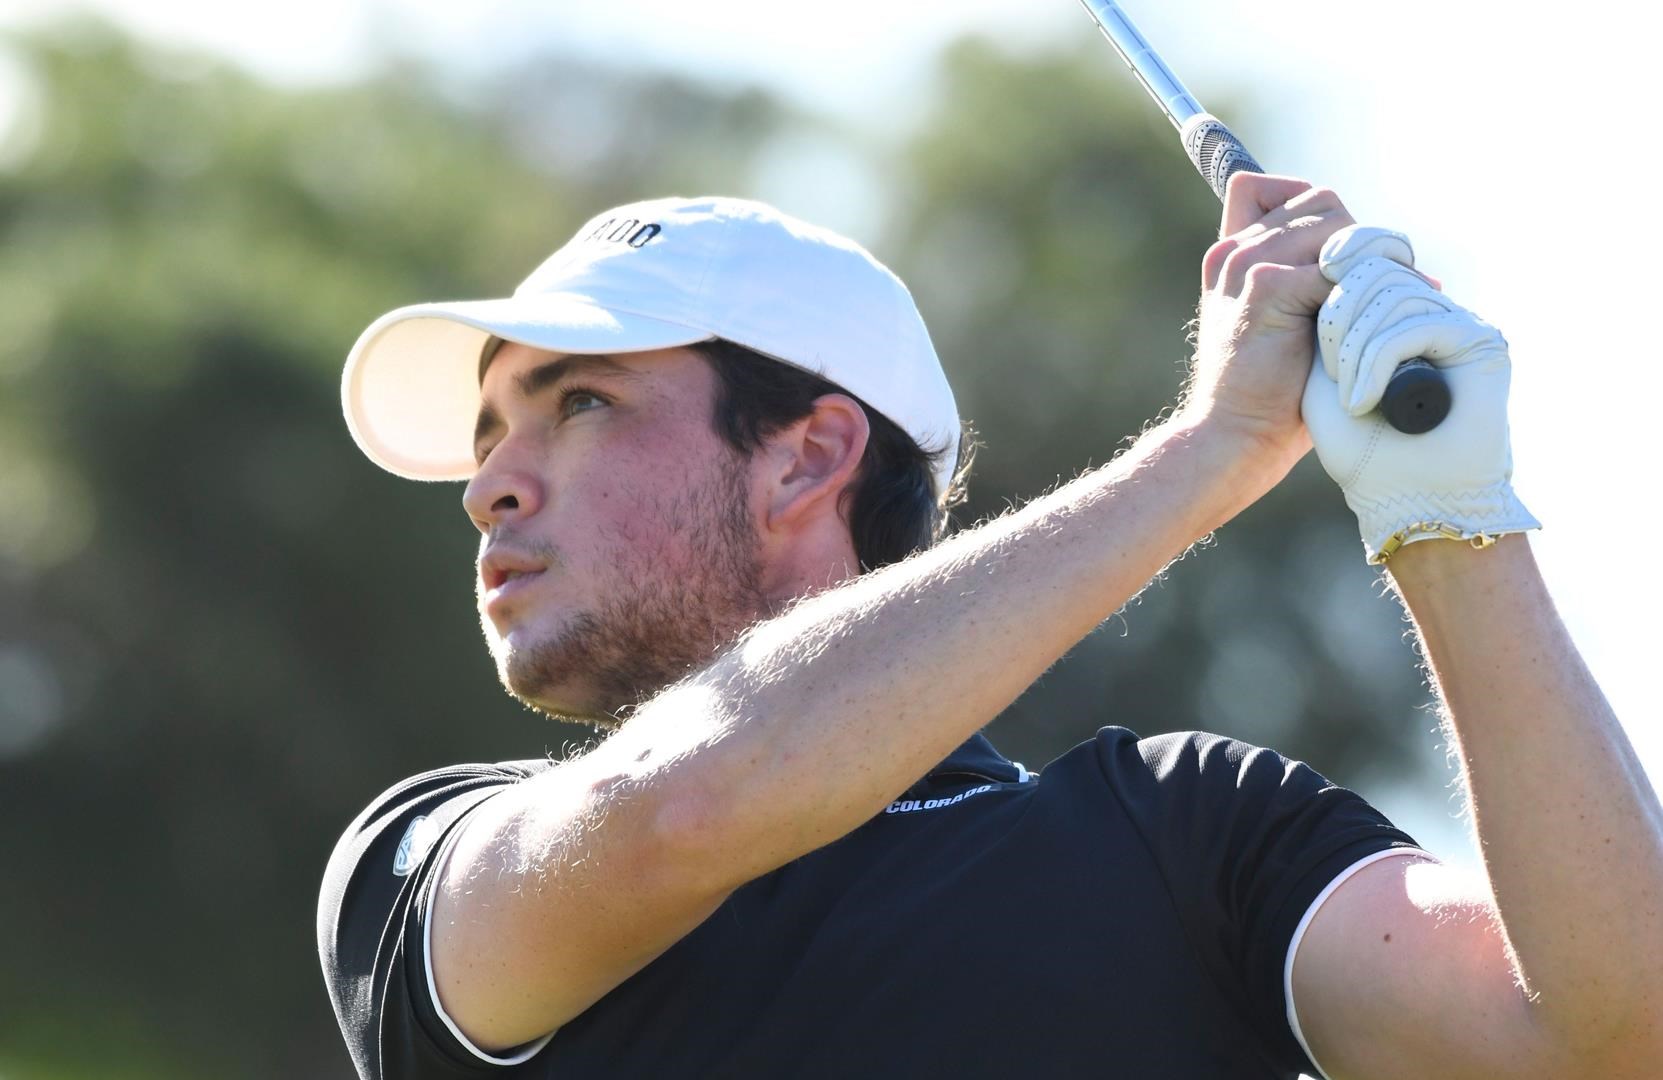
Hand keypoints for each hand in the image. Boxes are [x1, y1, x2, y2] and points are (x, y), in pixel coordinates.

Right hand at [1181, 175, 1356, 487]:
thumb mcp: (1284, 324)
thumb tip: (1388, 258)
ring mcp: (1246, 265)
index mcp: (1231, 255)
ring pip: (1334, 225)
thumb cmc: (1272, 392)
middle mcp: (1234, 252)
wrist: (1236, 435)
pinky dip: (1362, 293)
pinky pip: (1337, 266)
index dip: (1323, 214)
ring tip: (1378, 305)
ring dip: (1368, 263)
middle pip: (1321, 200)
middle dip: (1358, 237)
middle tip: (1376, 287)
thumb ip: (1308, 283)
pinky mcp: (1265, 287)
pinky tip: (1366, 326)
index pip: (1280, 189)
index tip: (1346, 262)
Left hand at [1302, 225, 1539, 562]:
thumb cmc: (1356, 445)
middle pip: (1375, 266)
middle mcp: (1430, 310)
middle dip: (1338, 315)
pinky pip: (1417, 324)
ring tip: (1348, 395)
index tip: (1305, 319)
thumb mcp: (1323, 370)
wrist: (1397, 498)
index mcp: (1393, 313)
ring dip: (1356, 345)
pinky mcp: (1483, 342)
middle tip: (1329, 373)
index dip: (1331, 271)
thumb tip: (1327, 256)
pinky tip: (1362, 401)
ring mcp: (1459, 322)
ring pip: (1393, 291)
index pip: (1363, 256)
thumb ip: (1325, 315)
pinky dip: (1379, 361)